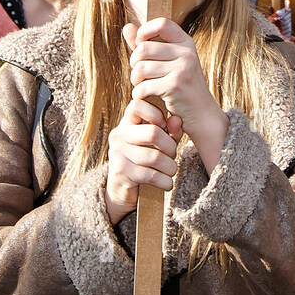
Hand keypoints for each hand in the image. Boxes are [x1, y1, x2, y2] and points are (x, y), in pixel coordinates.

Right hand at [105, 97, 181, 225]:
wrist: (122, 189)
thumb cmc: (144, 159)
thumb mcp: (159, 143)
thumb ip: (169, 130)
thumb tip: (177, 120)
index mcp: (126, 123)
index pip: (137, 105)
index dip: (156, 114)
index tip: (164, 127)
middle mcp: (118, 135)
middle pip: (153, 133)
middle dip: (170, 146)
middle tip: (173, 154)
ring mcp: (117, 154)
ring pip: (155, 157)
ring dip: (170, 167)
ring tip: (171, 170)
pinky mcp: (121, 173)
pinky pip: (151, 176)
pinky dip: (165, 182)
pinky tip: (167, 183)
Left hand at [124, 18, 228, 170]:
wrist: (200, 114)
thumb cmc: (180, 87)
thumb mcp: (168, 62)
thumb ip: (146, 45)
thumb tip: (126, 27)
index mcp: (186, 43)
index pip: (162, 23)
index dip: (146, 31)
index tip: (141, 46)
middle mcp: (187, 53)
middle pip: (143, 48)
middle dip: (134, 64)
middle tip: (139, 75)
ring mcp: (182, 68)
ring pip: (141, 68)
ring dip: (135, 80)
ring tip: (140, 86)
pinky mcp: (175, 86)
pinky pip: (143, 86)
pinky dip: (139, 94)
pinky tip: (145, 97)